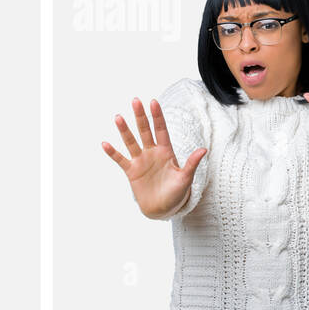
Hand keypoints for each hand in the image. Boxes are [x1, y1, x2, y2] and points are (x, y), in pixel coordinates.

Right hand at [102, 98, 206, 218]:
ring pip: (131, 142)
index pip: (161, 129)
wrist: (163, 209)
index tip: (153, 102)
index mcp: (166, 151)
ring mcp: (141, 161)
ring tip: (118, 117)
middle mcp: (152, 152)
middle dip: (140, 116)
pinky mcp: (132, 172)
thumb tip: (203, 150)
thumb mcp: (185, 178)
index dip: (157, 116)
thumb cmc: (177, 193)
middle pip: (145, 131)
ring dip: (124, 130)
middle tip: (135, 100)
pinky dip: (113, 153)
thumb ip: (191, 163)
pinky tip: (105, 144)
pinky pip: (120, 160)